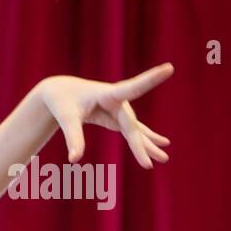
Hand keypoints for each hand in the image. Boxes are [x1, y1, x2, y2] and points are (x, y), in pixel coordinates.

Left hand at [38, 63, 173, 167]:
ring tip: (163, 158)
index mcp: (109, 94)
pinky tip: (161, 145)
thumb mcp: (67, 119)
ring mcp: (120, 110)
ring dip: (149, 145)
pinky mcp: (117, 117)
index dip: (151, 79)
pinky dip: (145, 139)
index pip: (133, 88)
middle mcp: (119, 100)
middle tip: (152, 163)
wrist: (61, 92)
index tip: (169, 68)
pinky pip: (133, 130)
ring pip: (136, 130)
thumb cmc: (63, 102)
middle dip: (141, 145)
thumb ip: (73, 138)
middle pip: (132, 126)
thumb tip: (74, 160)